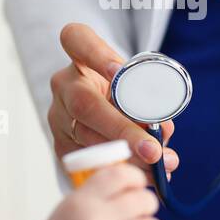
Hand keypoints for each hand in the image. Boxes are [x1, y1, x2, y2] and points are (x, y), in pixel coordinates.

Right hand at [43, 162, 164, 219]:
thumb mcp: (70, 207)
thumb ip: (99, 192)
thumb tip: (133, 181)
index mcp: (83, 201)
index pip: (121, 175)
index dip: (136, 177)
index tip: (138, 185)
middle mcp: (97, 219)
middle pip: (144, 200)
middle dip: (147, 206)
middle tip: (140, 213)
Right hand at [48, 23, 179, 180]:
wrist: (100, 104)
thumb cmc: (122, 88)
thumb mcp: (132, 82)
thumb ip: (145, 98)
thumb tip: (162, 132)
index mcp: (79, 56)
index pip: (77, 40)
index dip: (96, 55)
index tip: (117, 69)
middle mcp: (64, 85)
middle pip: (86, 105)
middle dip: (122, 131)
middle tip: (152, 150)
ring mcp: (58, 116)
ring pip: (87, 139)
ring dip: (126, 157)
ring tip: (157, 167)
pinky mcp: (62, 145)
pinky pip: (89, 162)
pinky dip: (120, 171)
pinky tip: (145, 179)